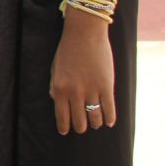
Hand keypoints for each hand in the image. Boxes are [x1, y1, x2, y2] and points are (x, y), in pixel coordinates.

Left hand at [50, 14, 115, 134]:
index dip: (64, 127)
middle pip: (79, 122)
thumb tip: (56, 101)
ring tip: (95, 123)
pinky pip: (110, 110)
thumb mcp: (54, 69)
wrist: (84, 34)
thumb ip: (54, 86)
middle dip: (80, 127)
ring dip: (95, 123)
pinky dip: (110, 119)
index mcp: (59, 89)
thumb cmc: (68, 50)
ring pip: (95, 119)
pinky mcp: (107, 86)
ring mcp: (92, 90)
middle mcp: (75, 93)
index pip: (61, 117)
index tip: (65, 131)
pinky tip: (109, 121)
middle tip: (82, 126)